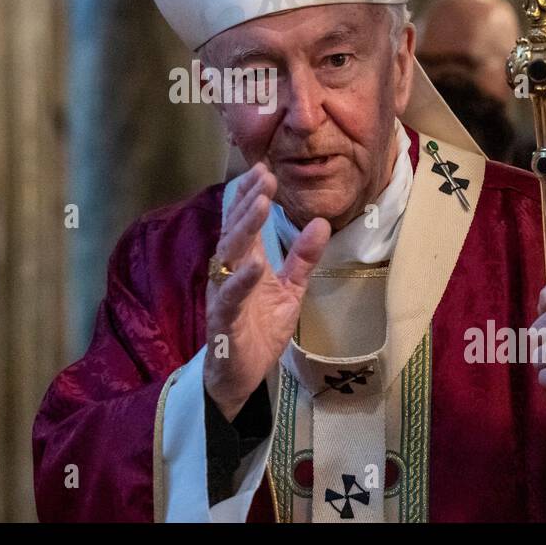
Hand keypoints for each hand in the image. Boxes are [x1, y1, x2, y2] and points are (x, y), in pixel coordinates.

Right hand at [203, 163, 329, 420]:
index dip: (250, 194)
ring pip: (229, 255)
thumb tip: (322, 222)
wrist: (240, 376)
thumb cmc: (259, 328)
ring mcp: (224, 294)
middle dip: (249, 201)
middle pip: (236, 229)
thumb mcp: (290, 290)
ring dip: (244, 228)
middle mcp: (229, 272)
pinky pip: (230, 297)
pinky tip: (256, 264)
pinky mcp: (224, 321)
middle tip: (265, 175)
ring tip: (261, 204)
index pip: (244, 221)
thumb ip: (302, 258)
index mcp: (243, 262)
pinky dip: (241, 280)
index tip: (264, 168)